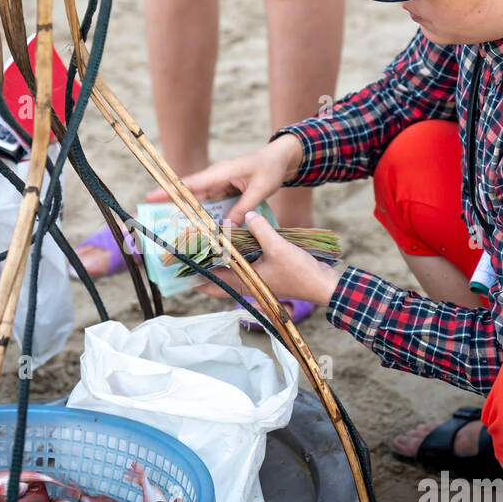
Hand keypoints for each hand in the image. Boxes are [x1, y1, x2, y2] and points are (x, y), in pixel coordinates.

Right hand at [146, 134, 304, 226]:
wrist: (280, 158)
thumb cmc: (270, 169)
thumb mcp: (260, 190)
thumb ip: (242, 209)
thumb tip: (226, 229)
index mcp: (220, 172)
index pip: (190, 183)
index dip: (170, 191)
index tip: (150, 197)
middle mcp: (214, 178)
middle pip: (187, 193)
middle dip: (169, 204)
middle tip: (149, 216)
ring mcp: (218, 184)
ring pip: (197, 202)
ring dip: (186, 214)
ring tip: (169, 229)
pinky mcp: (223, 191)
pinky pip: (209, 205)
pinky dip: (202, 216)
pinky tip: (197, 230)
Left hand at [195, 212, 342, 305]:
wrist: (324, 285)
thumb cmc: (300, 272)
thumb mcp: (278, 246)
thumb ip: (259, 230)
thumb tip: (245, 216)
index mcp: (245, 281)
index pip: (211, 281)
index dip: (194, 275)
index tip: (179, 267)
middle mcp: (248, 284)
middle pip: (217, 282)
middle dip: (203, 272)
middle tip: (189, 258)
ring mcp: (258, 282)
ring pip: (231, 276)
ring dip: (219, 266)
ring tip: (207, 250)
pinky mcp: (267, 276)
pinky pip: (245, 270)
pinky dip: (237, 261)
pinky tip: (236, 248)